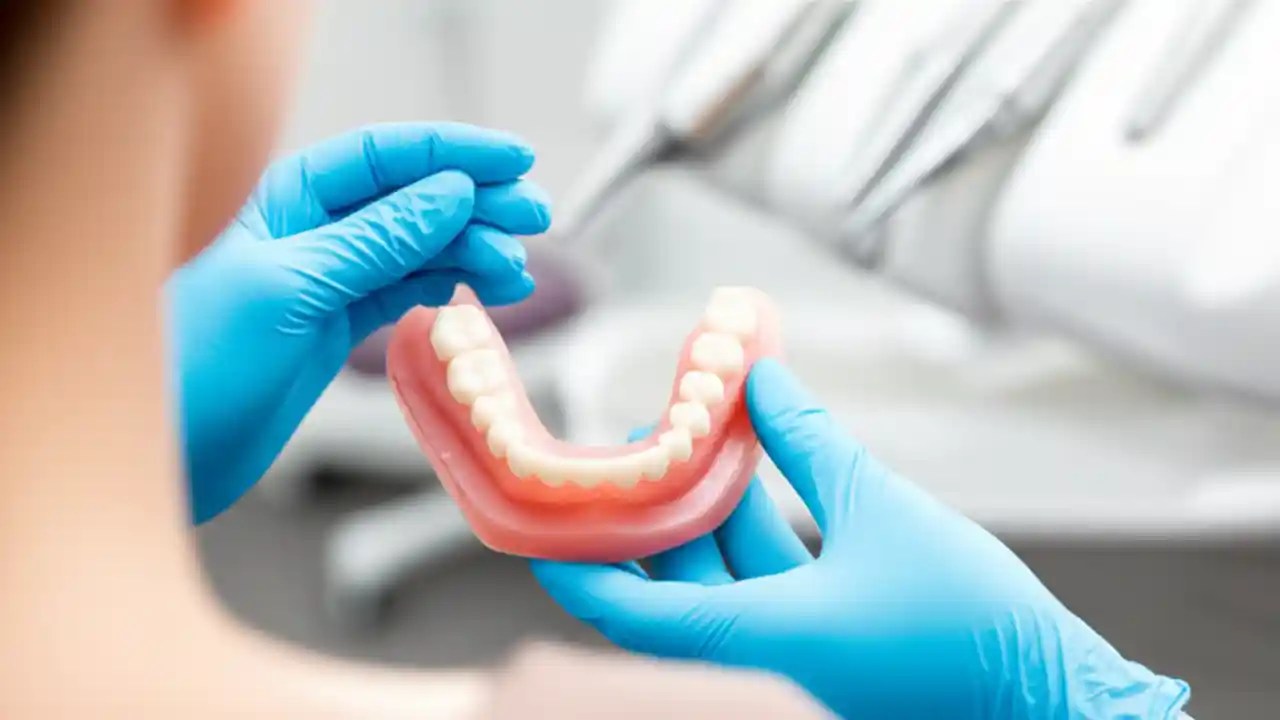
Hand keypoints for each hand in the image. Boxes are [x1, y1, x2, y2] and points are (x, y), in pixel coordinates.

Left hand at [170, 123, 549, 521]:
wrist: (168, 445)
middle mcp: (317, 229)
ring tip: (518, 268)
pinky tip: (490, 289)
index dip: (456, 152)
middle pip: (416, 198)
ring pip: (424, 247)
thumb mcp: (295, 287)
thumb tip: (451, 194)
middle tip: (535, 217)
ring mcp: (335, 277)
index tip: (515, 161)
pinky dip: (455, 286)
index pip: (389, 156)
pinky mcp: (343, 323)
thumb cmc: (200, 360)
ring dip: (475, 250)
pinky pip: (414, 289)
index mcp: (292, 197)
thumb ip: (377, 240)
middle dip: (479, 202)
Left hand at [532, 359, 1189, 718]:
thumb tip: (762, 377)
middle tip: (629, 443)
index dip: (576, 564)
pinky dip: (752, 532)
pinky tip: (752, 472)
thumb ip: (812, 442)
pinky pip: (763, 586)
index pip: (633, 611)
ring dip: (701, 512)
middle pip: (669, 585)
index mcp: (761, 642)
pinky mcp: (826, 647)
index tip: (534, 520)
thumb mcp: (885, 510)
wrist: (1055, 701)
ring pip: (718, 580)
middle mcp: (763, 659)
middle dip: (645, 512)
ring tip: (688, 437)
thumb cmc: (977, 629)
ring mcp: (793, 657)